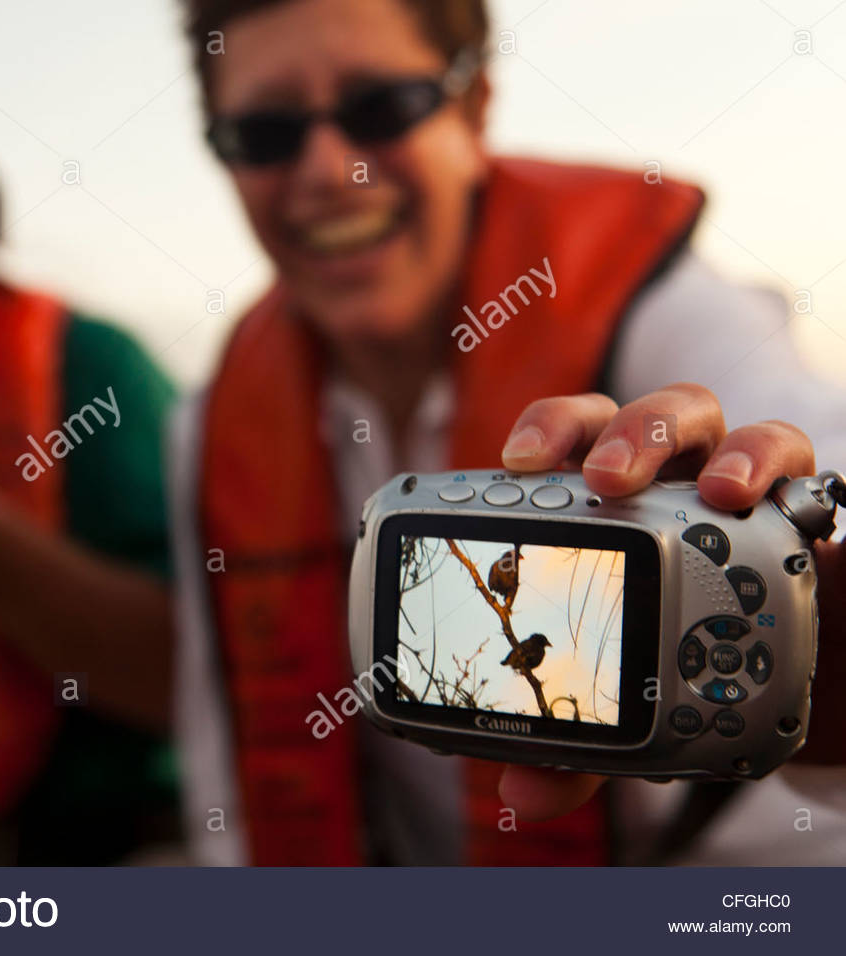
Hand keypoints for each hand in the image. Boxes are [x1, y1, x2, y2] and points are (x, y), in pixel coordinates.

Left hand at [494, 383, 818, 819]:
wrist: (765, 661)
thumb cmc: (666, 651)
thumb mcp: (617, 694)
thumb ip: (571, 738)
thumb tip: (522, 796)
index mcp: (597, 503)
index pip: (568, 439)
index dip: (547, 432)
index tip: (517, 462)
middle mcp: (655, 478)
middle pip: (629, 418)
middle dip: (617, 434)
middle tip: (602, 478)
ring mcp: (718, 477)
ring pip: (702, 416)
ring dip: (689, 443)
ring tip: (699, 488)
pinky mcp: (784, 497)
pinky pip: (788, 459)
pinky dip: (770, 465)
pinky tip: (753, 496)